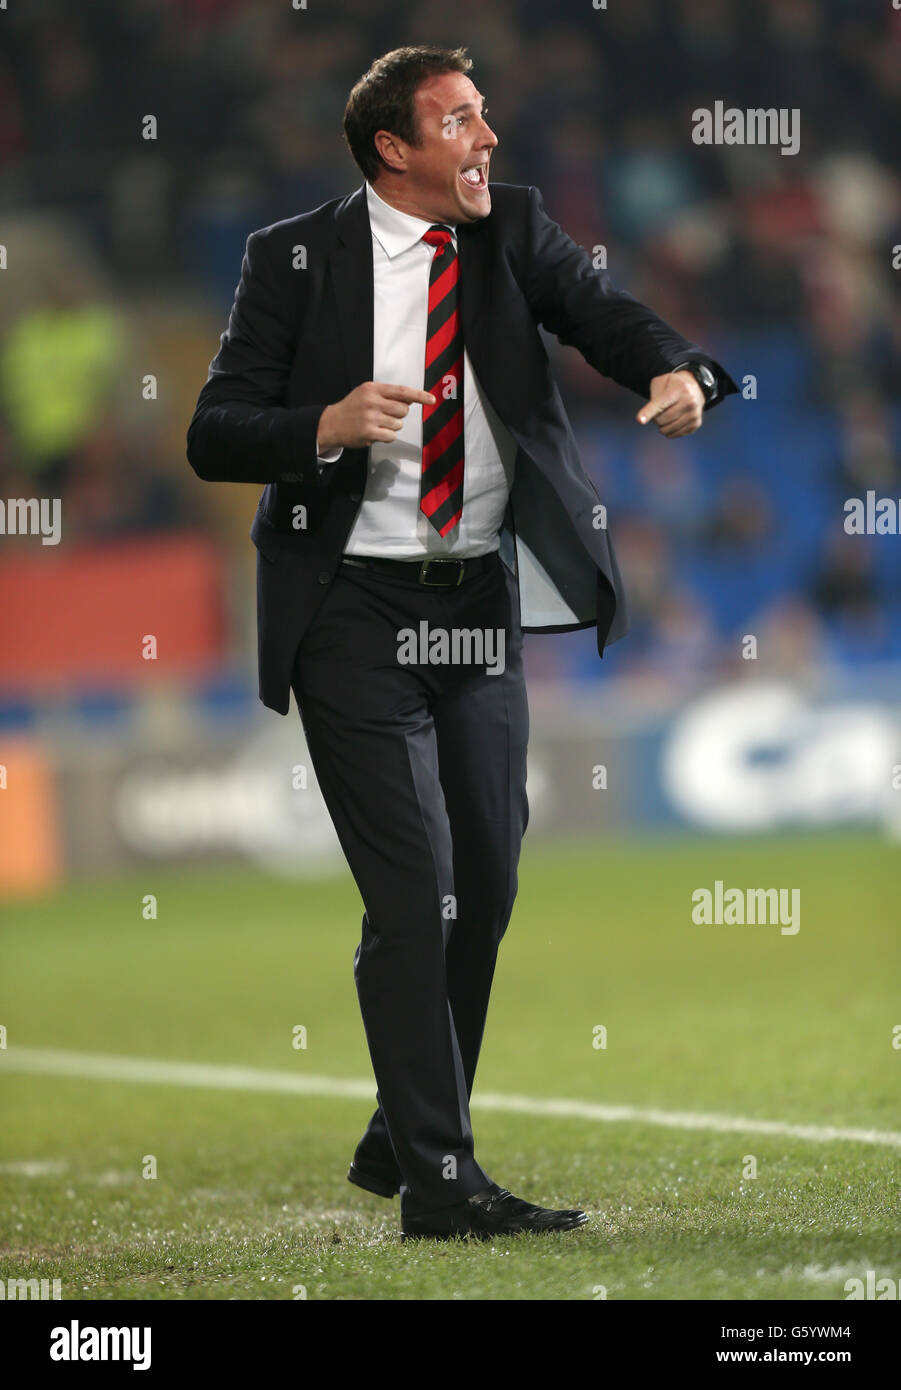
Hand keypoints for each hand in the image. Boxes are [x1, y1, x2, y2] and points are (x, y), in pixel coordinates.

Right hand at [317, 382, 435, 449]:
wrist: (331, 423)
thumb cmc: (352, 408)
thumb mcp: (367, 394)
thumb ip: (388, 395)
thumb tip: (412, 399)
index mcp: (373, 389)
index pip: (402, 391)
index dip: (419, 395)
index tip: (431, 400)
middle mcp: (372, 401)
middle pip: (403, 410)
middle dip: (399, 415)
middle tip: (385, 416)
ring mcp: (370, 417)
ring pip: (398, 425)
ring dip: (392, 427)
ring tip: (377, 424)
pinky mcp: (369, 433)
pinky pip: (391, 436)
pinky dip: (387, 436)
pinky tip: (376, 433)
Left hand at [635, 371, 704, 437]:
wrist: (696, 388)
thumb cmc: (673, 386)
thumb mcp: (661, 381)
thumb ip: (653, 396)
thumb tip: (646, 416)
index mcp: (679, 390)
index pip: (660, 404)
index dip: (648, 412)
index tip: (640, 420)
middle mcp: (689, 402)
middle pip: (661, 420)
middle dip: (655, 418)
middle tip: (659, 411)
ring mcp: (694, 414)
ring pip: (667, 429)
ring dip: (661, 426)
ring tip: (666, 415)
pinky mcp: (696, 424)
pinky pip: (675, 434)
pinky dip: (669, 430)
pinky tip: (673, 421)